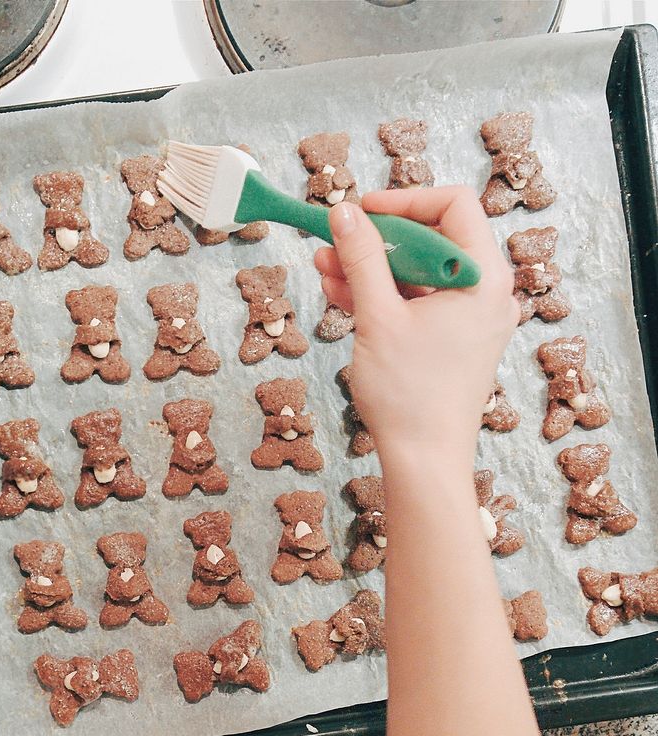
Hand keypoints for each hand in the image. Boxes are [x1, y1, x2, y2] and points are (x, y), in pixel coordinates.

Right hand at [314, 186, 518, 465]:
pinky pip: (419, 301)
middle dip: (377, 238)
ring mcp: (471, 316)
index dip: (404, 200)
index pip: (453, 206)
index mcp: (484, 277)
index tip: (361, 211)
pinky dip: (384, 295)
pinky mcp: (454, 338)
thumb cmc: (410, 395)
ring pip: (419, 272)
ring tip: (325, 268)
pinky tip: (342, 293)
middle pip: (432, 238)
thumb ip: (362, 258)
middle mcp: (486, 291)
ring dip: (373, 267)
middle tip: (333, 240)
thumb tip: (344, 213)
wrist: (425, 459)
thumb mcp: (378, 317)